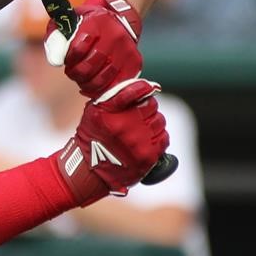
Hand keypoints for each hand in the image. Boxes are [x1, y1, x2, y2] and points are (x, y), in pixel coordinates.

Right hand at [50, 78, 167, 206]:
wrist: (91, 170)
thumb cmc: (93, 137)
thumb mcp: (94, 111)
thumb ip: (114, 96)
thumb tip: (141, 85)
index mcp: (109, 113)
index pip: (136, 91)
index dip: (143, 90)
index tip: (148, 88)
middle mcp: (124, 126)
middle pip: (151, 106)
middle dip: (147, 109)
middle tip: (138, 118)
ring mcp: (137, 142)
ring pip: (160, 122)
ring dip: (153, 124)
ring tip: (141, 131)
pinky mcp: (148, 156)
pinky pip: (164, 138)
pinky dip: (158, 138)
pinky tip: (147, 141)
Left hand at [58, 0, 144, 97]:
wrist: (121, 20)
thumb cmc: (90, 23)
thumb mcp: (71, 20)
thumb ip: (57, 35)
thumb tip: (56, 59)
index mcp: (97, 22)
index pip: (78, 48)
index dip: (69, 59)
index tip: (67, 59)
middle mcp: (115, 35)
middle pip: (89, 67)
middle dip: (76, 73)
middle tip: (72, 72)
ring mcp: (126, 50)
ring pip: (101, 79)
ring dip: (87, 83)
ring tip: (82, 78)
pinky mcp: (134, 63)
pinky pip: (115, 86)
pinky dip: (101, 89)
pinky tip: (94, 84)